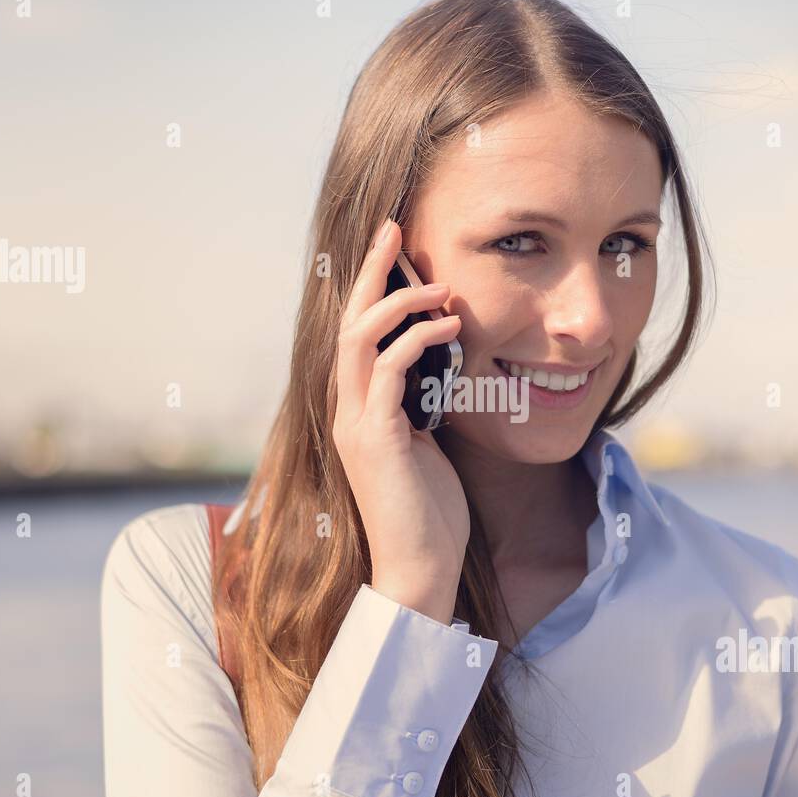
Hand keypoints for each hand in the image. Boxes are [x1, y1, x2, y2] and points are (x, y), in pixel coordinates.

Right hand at [331, 218, 469, 624]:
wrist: (419, 568)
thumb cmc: (428, 511)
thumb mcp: (424, 444)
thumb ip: (420, 404)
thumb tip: (438, 367)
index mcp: (358, 408)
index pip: (357, 332)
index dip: (371, 287)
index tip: (395, 248)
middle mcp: (347, 409)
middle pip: (348, 321)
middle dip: (371, 271)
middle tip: (395, 228)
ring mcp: (356, 422)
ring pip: (359, 338)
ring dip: (398, 302)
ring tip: (439, 285)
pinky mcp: (375, 438)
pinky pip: (387, 371)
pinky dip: (417, 341)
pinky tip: (450, 328)